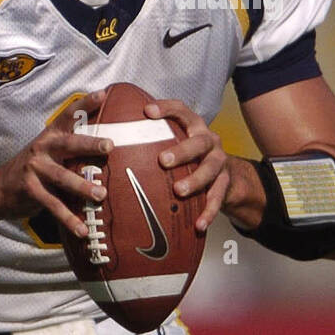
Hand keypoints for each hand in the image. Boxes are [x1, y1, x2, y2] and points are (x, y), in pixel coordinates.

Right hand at [0, 89, 113, 237]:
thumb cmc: (34, 170)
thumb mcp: (48, 153)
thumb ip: (72, 150)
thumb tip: (111, 148)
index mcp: (50, 136)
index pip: (69, 116)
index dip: (85, 103)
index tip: (103, 93)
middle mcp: (42, 148)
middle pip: (68, 143)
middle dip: (89, 143)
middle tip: (110, 146)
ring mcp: (34, 169)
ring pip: (62, 177)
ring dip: (83, 186)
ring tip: (101, 195)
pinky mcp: (30, 190)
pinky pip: (52, 205)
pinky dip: (68, 218)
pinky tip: (82, 228)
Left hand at [144, 98, 227, 231]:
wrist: (227, 174)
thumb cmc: (188, 156)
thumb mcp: (174, 142)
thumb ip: (150, 138)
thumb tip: (107, 137)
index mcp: (193, 127)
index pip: (181, 111)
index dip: (166, 109)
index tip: (147, 111)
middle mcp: (209, 141)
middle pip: (198, 142)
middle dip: (181, 151)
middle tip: (162, 160)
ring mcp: (219, 162)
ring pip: (211, 169)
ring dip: (195, 181)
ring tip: (179, 191)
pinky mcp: (225, 184)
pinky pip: (218, 198)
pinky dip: (208, 211)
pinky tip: (198, 225)